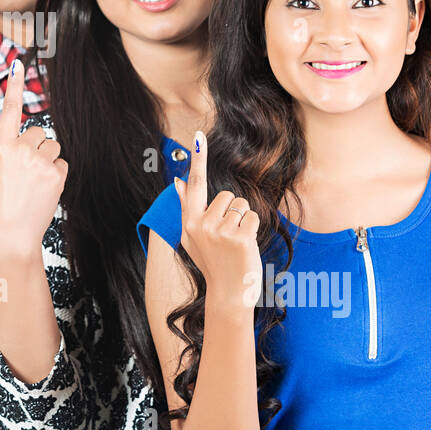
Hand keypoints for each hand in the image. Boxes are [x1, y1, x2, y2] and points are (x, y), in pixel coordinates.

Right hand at [0, 57, 65, 264]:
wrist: (11, 234)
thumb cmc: (1, 205)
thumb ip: (11, 152)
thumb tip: (33, 141)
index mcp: (1, 148)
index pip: (8, 111)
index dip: (14, 86)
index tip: (18, 65)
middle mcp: (20, 150)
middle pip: (40, 133)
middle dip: (38, 148)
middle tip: (27, 173)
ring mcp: (39, 161)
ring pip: (54, 147)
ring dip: (49, 161)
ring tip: (35, 184)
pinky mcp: (56, 173)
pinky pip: (63, 163)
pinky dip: (57, 175)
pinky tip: (45, 190)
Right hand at [176, 130, 261, 320]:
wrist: (228, 292)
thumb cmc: (212, 263)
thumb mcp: (193, 237)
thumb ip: (187, 208)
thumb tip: (178, 182)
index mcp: (189, 222)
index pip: (194, 185)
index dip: (196, 160)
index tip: (197, 137)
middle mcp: (202, 224)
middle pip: (226, 196)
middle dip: (232, 211)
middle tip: (227, 236)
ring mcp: (220, 231)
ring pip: (241, 206)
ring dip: (243, 221)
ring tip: (235, 243)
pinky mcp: (239, 237)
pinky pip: (252, 217)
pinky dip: (252, 229)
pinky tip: (245, 247)